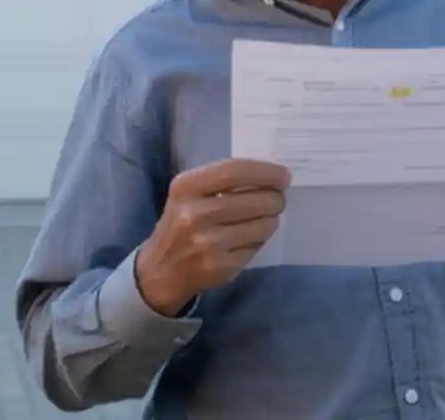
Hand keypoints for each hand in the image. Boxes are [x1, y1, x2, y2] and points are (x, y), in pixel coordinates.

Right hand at [135, 159, 290, 315]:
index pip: (235, 171)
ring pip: (263, 225)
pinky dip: (259, 241)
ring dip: (272, 220)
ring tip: (263, 220)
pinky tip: (247, 239)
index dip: (266, 172)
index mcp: (186, 188)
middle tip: (279, 199)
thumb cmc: (182, 224)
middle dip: (276, 198)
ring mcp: (207, 243)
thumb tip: (275, 177)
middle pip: (257, 200)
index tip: (284, 176)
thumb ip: (224, 181)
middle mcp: (194, 214)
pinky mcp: (220, 267)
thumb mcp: (190, 194)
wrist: (160, 272)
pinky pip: (257, 247)